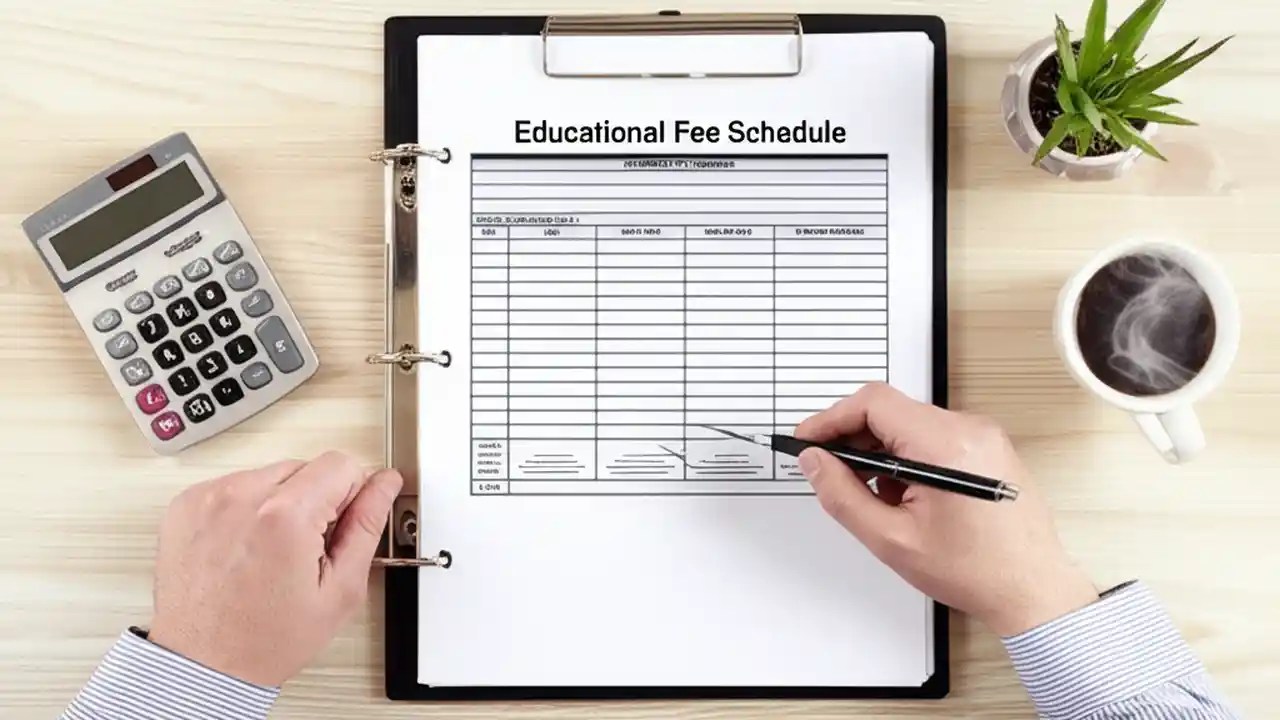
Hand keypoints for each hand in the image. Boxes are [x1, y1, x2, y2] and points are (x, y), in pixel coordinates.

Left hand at [148, 452, 402, 685]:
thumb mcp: (339, 591)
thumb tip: (383, 486)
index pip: (341, 464)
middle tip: (303, 551)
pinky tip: (244, 548)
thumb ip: (367, 526)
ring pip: (270, 475)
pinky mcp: (186, 504)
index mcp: (285, 516)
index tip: (338, 528)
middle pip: (306, 467)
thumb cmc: (264, 639)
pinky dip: (245, 509)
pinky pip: (234, 487)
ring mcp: (209, 498)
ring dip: (279, 503)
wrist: (203, 662)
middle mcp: (242, 497)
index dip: (351, 495)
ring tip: (270, 552)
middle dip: (315, 501)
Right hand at [795, 383, 1097, 635]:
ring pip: (910, 423)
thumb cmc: (976, 571)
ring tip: (876, 496)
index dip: (832, 418)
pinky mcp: (988, 447)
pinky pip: (934, 435)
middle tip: (831, 472)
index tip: (809, 440)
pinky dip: (908, 456)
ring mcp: (982, 435)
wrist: (1032, 589)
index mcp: (945, 445)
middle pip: (891, 410)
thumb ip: (843, 495)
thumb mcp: (891, 539)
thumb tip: (815, 462)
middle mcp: (969, 429)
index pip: (873, 403)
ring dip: (881, 450)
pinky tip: (904, 496)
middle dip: (854, 438)